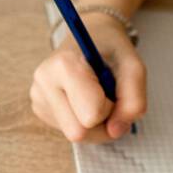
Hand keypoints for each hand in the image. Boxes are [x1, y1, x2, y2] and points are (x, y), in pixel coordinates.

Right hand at [29, 13, 146, 141]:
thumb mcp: (134, 68)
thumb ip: (134, 101)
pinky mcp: (39, 109)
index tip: (111, 87)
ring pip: (75, 136)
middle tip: (107, 97)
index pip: (91, 115)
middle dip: (102, 123)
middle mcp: (44, 81)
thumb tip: (115, 131)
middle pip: (79, 133)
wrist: (92, 37)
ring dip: (95, 125)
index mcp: (63, 65)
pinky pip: (69, 131)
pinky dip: (84, 122)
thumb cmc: (112, 51)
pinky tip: (83, 100)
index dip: (111, 108)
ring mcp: (38, 97)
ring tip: (96, 97)